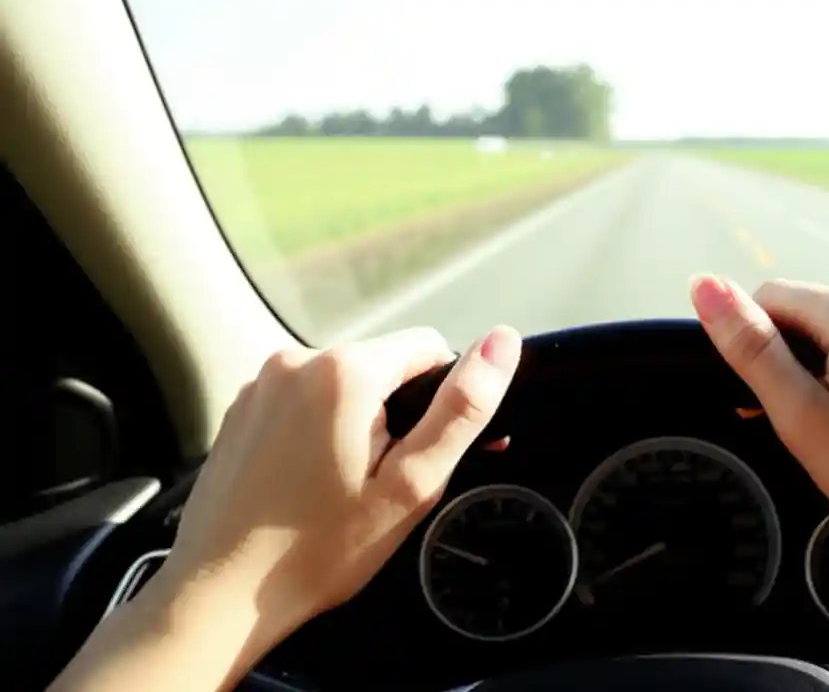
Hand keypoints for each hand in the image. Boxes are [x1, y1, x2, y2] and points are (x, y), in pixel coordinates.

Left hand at [154, 325, 519, 646]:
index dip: (442, 399)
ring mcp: (260, 383)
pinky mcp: (239, 409)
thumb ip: (461, 409)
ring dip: (356, 423)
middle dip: (395, 415)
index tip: (423, 454)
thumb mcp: (410, 485)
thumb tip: (502, 340)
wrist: (220, 594)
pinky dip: (317, 431)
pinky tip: (307, 484)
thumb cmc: (321, 548)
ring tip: (341, 488)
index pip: (429, 347)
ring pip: (342, 386)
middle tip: (381, 483)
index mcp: (345, 371)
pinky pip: (302, 402)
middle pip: (382, 367)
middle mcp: (296, 359)